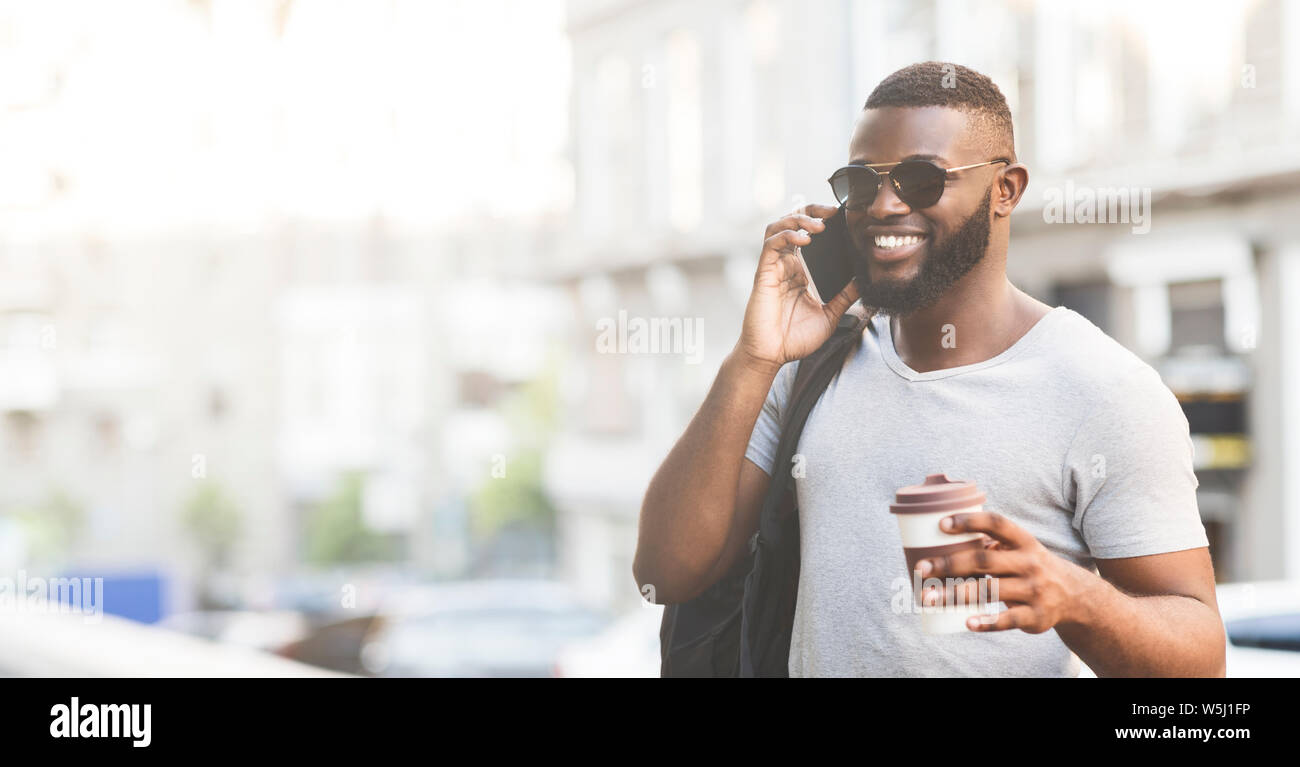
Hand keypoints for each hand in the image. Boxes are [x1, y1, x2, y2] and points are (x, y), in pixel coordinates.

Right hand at [736, 203, 859, 374]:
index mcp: (799, 271)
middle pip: (792, 223)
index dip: (821, 220)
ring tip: (819, 225)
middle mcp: (786, 264)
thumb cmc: (795, 339)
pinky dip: (787, 235)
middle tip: (832, 212)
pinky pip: (771, 244)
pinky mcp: (764, 273)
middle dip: (811, 211)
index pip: (807, 234)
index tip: (841, 218)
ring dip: (798, 219)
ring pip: (778, 226)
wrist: (772, 355)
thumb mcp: (830, 315)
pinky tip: (805, 239)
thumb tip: (865, 280)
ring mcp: (773, 267)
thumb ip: (845, 296)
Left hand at [914, 510, 1098, 632]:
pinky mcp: (1035, 616)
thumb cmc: (1029, 565)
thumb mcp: (1019, 548)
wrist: (1073, 596)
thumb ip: (988, 543)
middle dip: (949, 564)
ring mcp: (1033, 590)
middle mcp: (1029, 563)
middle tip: (921, 568)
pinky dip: (987, 623)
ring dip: (956, 594)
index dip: (969, 522)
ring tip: (928, 598)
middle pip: (984, 560)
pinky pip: (1008, 620)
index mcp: (1023, 541)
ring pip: (989, 591)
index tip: (941, 524)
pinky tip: (967, 622)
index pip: (996, 524)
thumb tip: (941, 539)